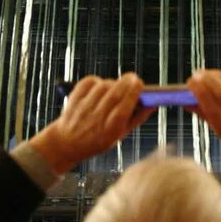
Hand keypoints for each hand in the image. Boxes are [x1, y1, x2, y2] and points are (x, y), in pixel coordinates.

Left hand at [29, 74, 150, 174]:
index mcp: (110, 131)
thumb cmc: (98, 139)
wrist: (67, 143)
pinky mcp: (74, 98)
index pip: (124, 108)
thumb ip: (137, 118)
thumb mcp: (119, 135)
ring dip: (113, 83)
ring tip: (115, 88)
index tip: (141, 84)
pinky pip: (89, 81)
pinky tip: (100, 87)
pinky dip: (98, 81)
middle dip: (127, 82)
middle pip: (114, 94)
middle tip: (134, 79)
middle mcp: (96, 119)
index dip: (133, 93)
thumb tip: (154, 104)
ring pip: (103, 86)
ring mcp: (83, 108)